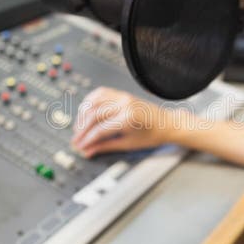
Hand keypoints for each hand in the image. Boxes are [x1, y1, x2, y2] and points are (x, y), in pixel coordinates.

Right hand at [71, 87, 186, 156]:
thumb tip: (88, 151)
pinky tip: (86, 112)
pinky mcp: (121, 93)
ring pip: (94, 102)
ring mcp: (122, 97)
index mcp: (128, 119)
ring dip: (83, 115)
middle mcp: (124, 105)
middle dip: (82, 129)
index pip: (99, 130)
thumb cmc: (152, 135)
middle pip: (93, 115)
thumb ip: (106, 146)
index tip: (80, 147)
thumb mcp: (128, 144)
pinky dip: (90, 101)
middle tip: (76, 140)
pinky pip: (100, 93)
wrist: (166, 123)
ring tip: (79, 127)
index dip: (87, 140)